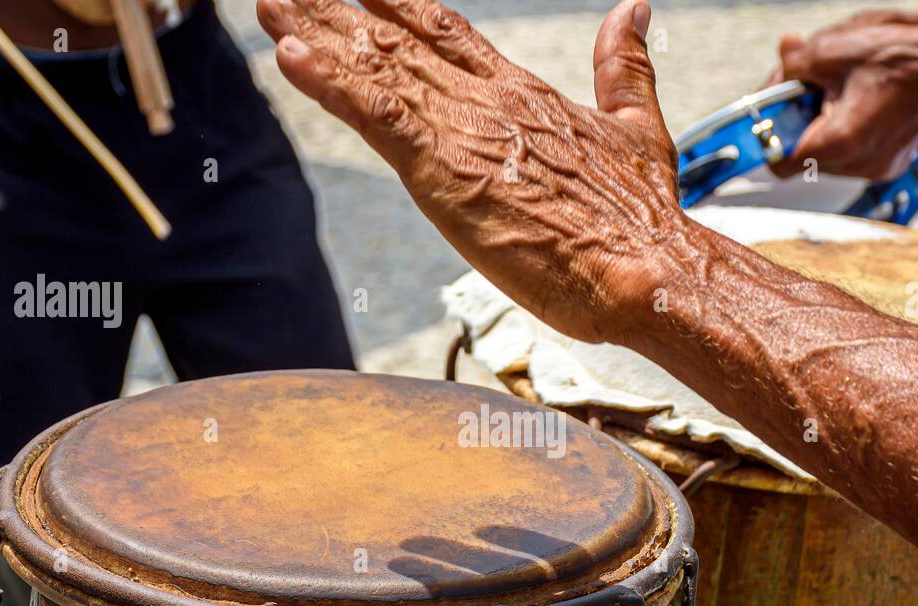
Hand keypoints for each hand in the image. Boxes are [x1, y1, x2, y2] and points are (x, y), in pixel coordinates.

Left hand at [257, 0, 681, 344]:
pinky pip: (376, 117)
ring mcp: (464, 132)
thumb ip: (625, 69)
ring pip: (376, 71)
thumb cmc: (644, 218)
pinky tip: (290, 55)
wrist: (649, 267)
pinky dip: (331, 86)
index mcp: (524, 94)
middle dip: (337, 12)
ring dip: (317, 35)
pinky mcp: (446, 173)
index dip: (396, 5)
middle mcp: (488, 101)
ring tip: (268, 3)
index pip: (446, 34)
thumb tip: (634, 9)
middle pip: (397, 42)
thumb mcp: (638, 129)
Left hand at [764, 13, 917, 179]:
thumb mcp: (834, 50)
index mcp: (837, 143)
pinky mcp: (888, 164)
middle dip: (799, 120)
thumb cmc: (901, 57)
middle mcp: (855, 166)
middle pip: (803, 154)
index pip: (779, 161)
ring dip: (823, 123)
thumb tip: (781, 57)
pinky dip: (847, 128)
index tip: (771, 112)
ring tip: (842, 90)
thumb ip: (795, 62)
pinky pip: (852, 152)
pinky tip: (862, 102)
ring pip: (827, 153)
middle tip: (809, 88)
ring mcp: (875, 168)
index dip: (769, 134)